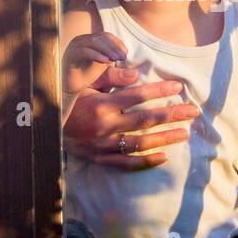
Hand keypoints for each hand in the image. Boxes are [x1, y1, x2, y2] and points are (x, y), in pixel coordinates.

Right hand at [62, 66, 198, 170]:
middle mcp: (105, 126)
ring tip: (185, 133)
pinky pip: (126, 163)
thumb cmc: (68, 102)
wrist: (44, 129)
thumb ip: (108, 78)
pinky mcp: (100, 159)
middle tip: (193, 111)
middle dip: (172, 114)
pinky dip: (145, 162)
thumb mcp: (84, 85)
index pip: (137, 96)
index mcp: (101, 105)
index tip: (178, 86)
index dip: (159, 90)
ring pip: (140, 143)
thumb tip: (134, 74)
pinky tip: (164, 157)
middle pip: (145, 119)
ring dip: (165, 138)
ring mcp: (103, 145)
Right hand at [63, 31, 126, 94]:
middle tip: (123, 56)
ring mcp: (76, 47)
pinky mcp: (70, 55)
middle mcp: (83, 41)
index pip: (106, 36)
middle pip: (101, 37)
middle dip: (114, 46)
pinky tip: (105, 61)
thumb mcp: (106, 75)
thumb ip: (118, 74)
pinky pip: (84, 51)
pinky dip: (96, 55)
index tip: (126, 53)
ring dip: (107, 49)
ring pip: (94, 41)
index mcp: (92, 41)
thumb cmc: (86, 79)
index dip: (117, 43)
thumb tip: (136, 74)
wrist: (68, 89)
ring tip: (116, 58)